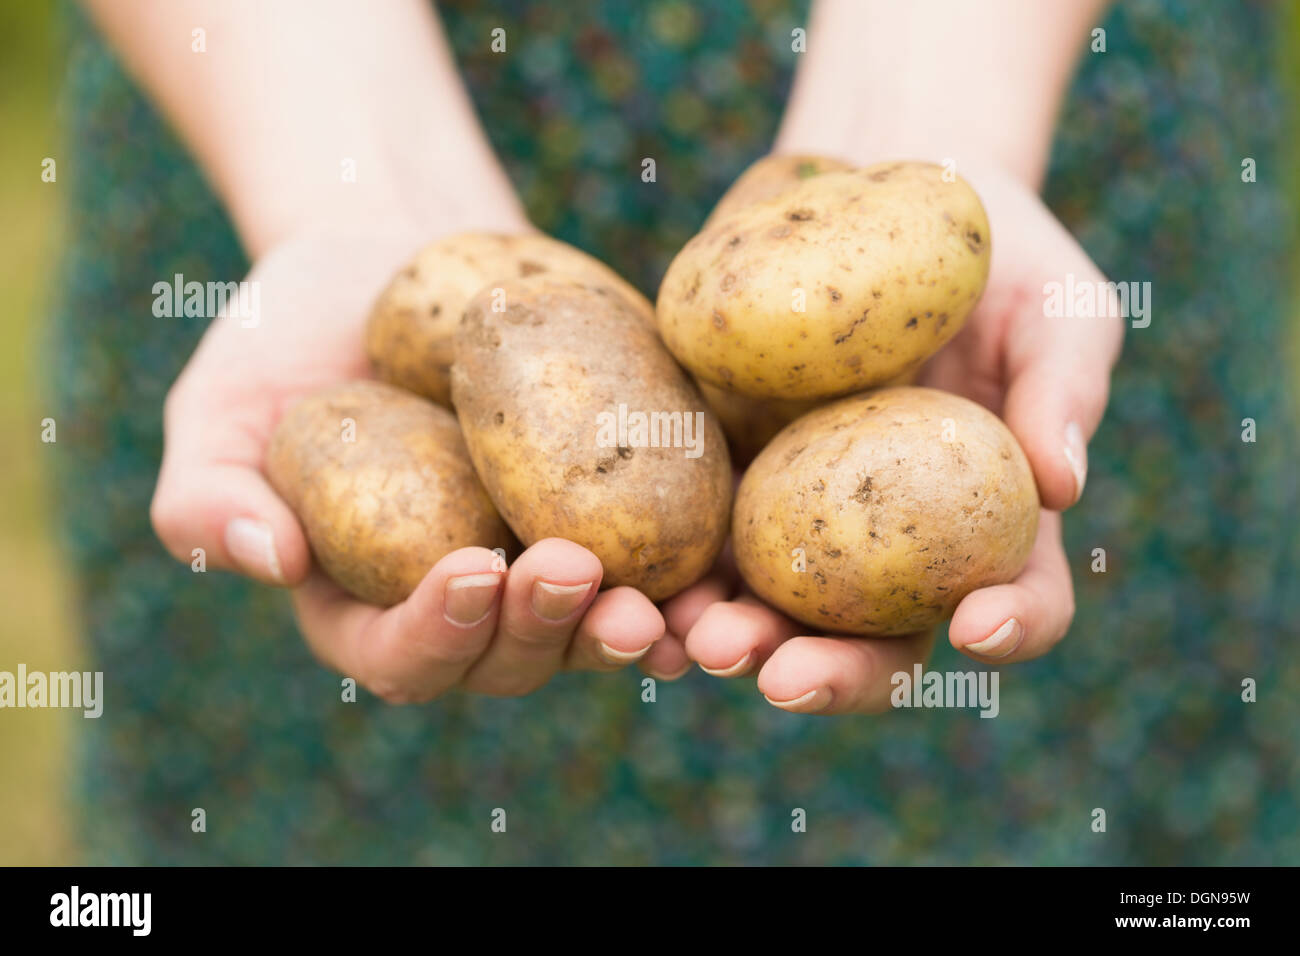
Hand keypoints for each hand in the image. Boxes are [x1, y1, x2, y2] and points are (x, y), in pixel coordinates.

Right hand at [150, 229, 668, 702]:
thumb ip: (209, 493)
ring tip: (663, 607)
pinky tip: (722, 571)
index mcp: (373, 604)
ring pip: (599, 630)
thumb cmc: (290, 332)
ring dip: (633, 633)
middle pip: (515, 657)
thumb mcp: (221, 406)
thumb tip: (269, 560)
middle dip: (546, 632)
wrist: (392, 251)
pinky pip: (664, 561)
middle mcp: (471, 602)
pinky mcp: (618, 509)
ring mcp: (549, 559)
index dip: (437, 634)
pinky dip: (695, 579)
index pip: (402, 655)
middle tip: (573, 574)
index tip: (467, 568)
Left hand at [683, 162, 1122, 713]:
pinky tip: (638, 583)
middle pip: (878, 641)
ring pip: (776, 612)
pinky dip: (672, 575)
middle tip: (784, 676)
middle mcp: (895, 537)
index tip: (974, 627)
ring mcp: (806, 511)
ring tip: (695, 641)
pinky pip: (699, 540)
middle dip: (834, 674)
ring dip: (738, 642)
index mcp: (988, 511)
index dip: (1009, 626)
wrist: (871, 183)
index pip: (1016, 594)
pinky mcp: (729, 471)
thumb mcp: (1050, 299)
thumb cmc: (990, 245)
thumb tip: (1062, 486)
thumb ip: (1064, 383)